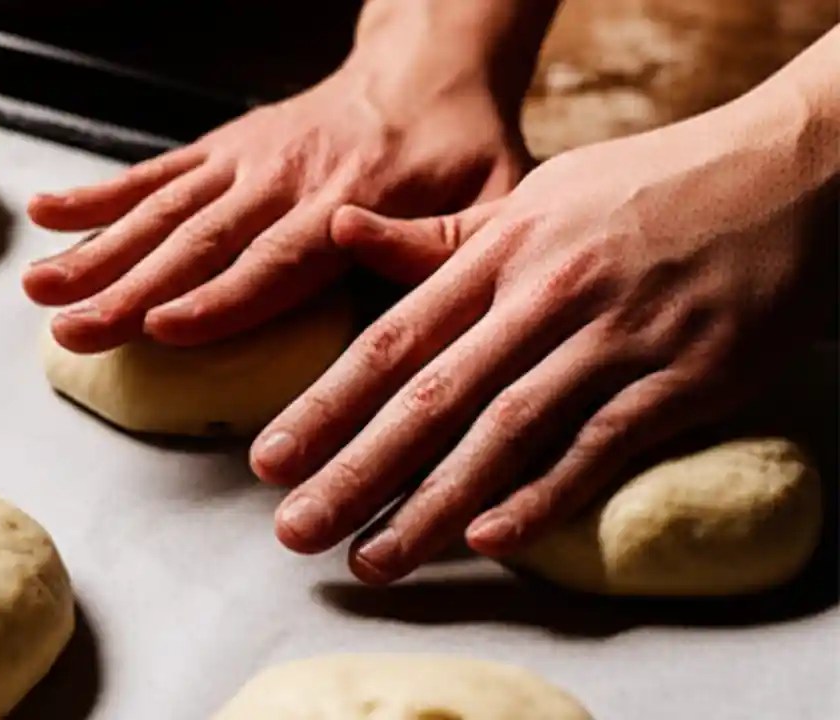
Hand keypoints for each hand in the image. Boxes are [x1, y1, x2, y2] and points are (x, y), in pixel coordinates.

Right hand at [23, 3, 538, 352]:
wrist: (423, 69)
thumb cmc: (460, 152)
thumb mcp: (492, 197)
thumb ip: (444, 239)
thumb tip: (364, 248)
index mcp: (348, 205)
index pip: (273, 262)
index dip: (216, 298)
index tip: (159, 327)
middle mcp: (283, 182)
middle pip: (197, 243)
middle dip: (129, 289)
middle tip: (71, 328)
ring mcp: (244, 162)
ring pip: (161, 210)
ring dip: (97, 250)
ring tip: (39, 287)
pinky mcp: (222, 148)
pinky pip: (154, 172)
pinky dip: (99, 195)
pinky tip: (48, 217)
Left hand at [253, 98, 835, 583]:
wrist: (791, 173)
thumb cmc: (648, 187)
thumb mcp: (536, 196)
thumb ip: (440, 236)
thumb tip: (344, 232)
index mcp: (500, 252)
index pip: (393, 341)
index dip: (326, 405)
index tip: (272, 460)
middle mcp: (544, 299)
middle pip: (431, 399)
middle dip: (354, 471)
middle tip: (295, 531)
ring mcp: (613, 341)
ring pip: (504, 435)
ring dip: (431, 506)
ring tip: (373, 557)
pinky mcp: (679, 381)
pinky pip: (599, 447)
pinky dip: (544, 496)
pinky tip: (488, 539)